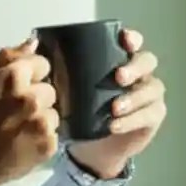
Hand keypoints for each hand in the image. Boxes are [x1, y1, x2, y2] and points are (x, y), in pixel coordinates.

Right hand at [0, 38, 59, 185]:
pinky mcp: (50, 144)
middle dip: (36, 97)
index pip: (42, 64)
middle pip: (49, 89)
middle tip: (15, 112)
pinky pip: (54, 133)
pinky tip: (25, 143)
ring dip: (40, 118)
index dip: (30, 75)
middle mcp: (32, 98)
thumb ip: (6, 59)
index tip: (18, 88)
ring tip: (20, 129)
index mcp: (13, 78)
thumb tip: (33, 42)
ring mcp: (43, 123)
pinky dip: (42, 138)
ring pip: (53, 112)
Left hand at [68, 28, 166, 178]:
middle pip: (147, 61)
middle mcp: (139, 73)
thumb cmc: (80, 110)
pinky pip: (150, 114)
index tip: (125, 41)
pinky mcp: (153, 116)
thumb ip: (56, 67)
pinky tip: (115, 125)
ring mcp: (149, 94)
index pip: (132, 41)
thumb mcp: (68, 88)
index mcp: (120, 59)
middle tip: (118, 77)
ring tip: (114, 108)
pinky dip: (132, 120)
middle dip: (135, 67)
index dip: (132, 38)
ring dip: (134, 97)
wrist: (91, 146)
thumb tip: (33, 42)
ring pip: (153, 88)